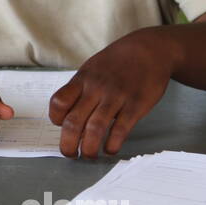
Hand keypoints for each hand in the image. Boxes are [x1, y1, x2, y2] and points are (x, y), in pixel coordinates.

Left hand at [49, 29, 177, 157]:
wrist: (150, 49)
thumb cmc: (117, 62)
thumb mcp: (92, 69)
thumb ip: (80, 90)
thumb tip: (67, 117)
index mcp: (82, 79)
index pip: (58, 102)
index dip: (55, 119)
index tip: (61, 126)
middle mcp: (96, 88)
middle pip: (73, 122)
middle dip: (68, 144)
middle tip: (69, 154)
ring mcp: (116, 96)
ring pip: (95, 128)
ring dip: (89, 148)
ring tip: (89, 155)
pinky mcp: (136, 105)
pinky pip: (121, 129)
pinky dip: (113, 144)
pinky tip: (110, 149)